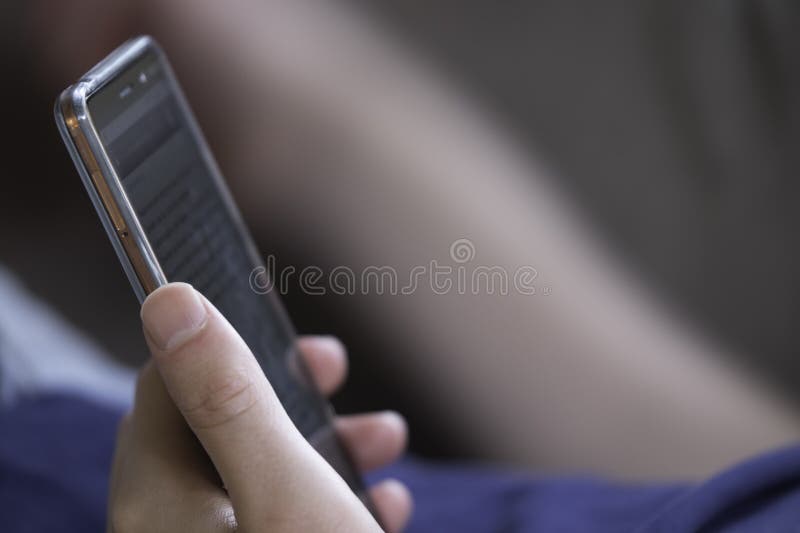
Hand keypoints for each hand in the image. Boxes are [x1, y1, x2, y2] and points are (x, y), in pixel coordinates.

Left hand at [108, 283, 410, 531]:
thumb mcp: (283, 488)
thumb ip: (227, 399)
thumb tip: (170, 301)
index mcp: (160, 502)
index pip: (164, 382)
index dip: (220, 339)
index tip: (280, 326)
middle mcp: (172, 527)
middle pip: (215, 425)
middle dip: (287, 390)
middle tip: (334, 367)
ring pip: (256, 471)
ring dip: (323, 440)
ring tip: (386, 437)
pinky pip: (280, 514)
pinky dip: (328, 493)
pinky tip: (383, 499)